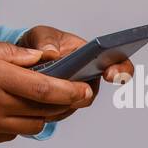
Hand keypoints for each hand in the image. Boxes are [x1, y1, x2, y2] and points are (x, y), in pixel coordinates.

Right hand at [0, 38, 95, 142]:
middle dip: (68, 104)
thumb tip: (41, 57)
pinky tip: (19, 110)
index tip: (85, 89)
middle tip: (79, 96)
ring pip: (33, 126)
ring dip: (47, 115)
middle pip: (44, 110)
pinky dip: (23, 123)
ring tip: (51, 101)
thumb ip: (10, 54)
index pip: (44, 87)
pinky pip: (13, 133)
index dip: (70, 91)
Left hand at [16, 25, 135, 120]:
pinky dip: (47, 107)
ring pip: (72, 105)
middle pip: (91, 92)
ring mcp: (74, 94)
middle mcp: (88, 78)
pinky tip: (34, 101)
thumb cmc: (42, 43)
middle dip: (82, 94)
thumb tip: (51, 52)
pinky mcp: (60, 107)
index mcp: (92, 55)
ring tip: (44, 94)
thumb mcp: (41, 34)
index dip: (121, 70)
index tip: (111, 74)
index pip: (118, 63)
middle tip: (73, 93)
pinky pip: (57, 112)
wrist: (26, 58)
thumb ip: (45, 40)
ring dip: (59, 101)